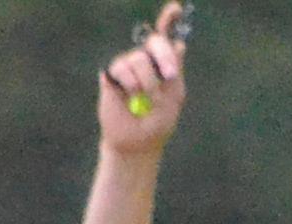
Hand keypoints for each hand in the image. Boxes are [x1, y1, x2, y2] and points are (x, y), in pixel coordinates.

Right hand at [96, 5, 188, 152]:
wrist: (137, 142)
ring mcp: (128, 65)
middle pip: (154, 42)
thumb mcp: (174, 98)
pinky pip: (122, 69)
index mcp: (163, 66)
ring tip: (143, 100)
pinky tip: (128, 97)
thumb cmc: (157, 123)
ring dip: (147, 83)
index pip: (165, 38)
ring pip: (139, 59)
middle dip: (163, 56)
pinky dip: (130, 85)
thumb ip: (175, 72)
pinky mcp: (112, 73)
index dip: (169, 20)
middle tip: (168, 76)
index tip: (176, 8)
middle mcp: (145, 61)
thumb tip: (179, 43)